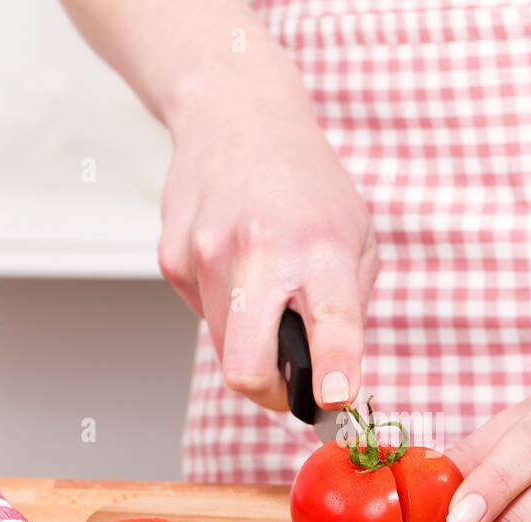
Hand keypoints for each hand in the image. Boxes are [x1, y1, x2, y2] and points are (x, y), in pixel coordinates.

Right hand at [156, 71, 376, 411]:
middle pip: (246, 367)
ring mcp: (207, 256)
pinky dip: (225, 309)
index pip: (331, 320)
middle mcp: (260, 252)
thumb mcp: (357, 236)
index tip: (333, 398)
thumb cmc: (307, 187)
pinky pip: (205, 318)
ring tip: (267, 295)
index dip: (334, 368)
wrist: (236, 114)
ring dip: (250, 345)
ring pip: (226, 352)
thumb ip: (350, 308)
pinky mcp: (172, 260)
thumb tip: (333, 383)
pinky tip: (235, 263)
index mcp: (321, 247)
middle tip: (290, 387)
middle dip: (269, 396)